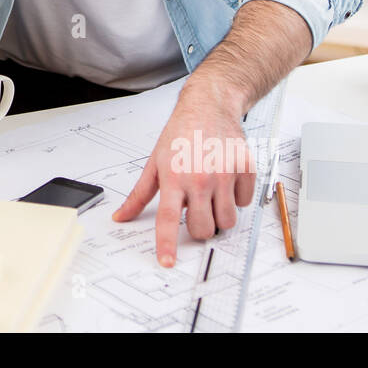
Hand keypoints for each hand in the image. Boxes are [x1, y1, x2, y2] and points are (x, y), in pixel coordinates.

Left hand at [111, 77, 255, 267]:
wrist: (209, 106)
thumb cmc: (180, 133)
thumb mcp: (155, 162)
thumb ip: (139, 194)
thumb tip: (121, 216)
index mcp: (174, 177)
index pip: (167, 219)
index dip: (167, 244)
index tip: (167, 261)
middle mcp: (200, 178)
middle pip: (202, 228)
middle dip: (198, 226)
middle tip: (195, 207)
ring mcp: (225, 174)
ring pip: (227, 221)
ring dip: (219, 215)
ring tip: (211, 193)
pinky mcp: (245, 169)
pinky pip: (245, 203)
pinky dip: (236, 197)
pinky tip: (226, 179)